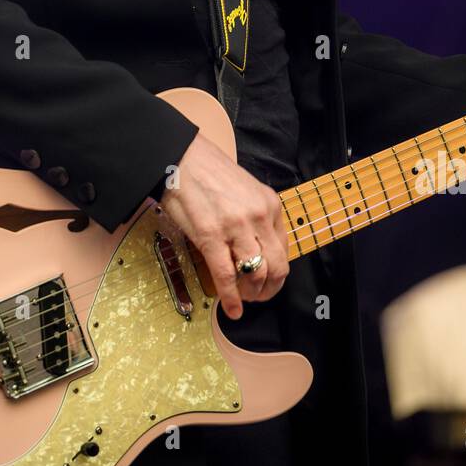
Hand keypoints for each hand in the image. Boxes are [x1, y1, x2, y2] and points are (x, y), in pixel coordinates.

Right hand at [158, 131, 289, 319]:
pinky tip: (231, 309)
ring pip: (255, 274)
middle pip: (277, 266)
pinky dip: (231, 298)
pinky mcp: (211, 235)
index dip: (277, 272)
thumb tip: (257, 248)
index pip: (284, 249)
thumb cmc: (209, 172)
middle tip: (258, 296)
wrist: (181, 156)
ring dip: (252, 294)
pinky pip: (227, 276)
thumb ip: (256, 216)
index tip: (268, 281)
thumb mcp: (246, 190)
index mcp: (269, 204)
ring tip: (243, 300)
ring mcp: (236, 227)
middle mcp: (258, 216)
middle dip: (269, 288)